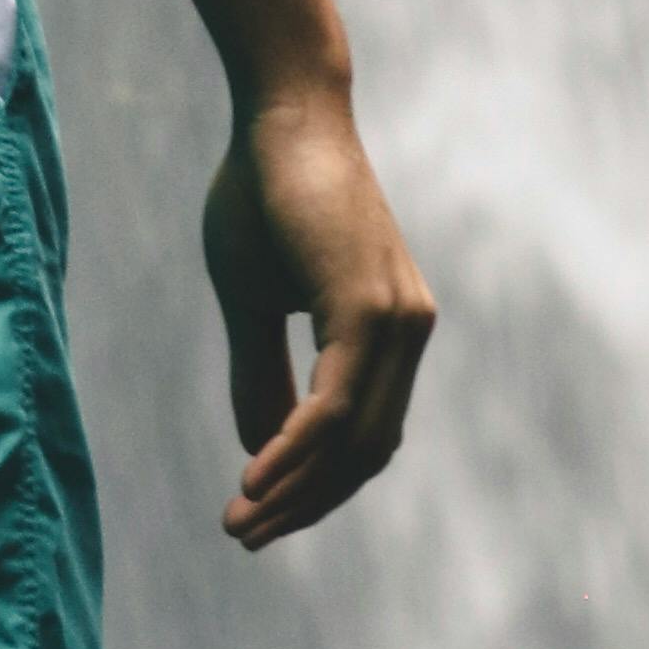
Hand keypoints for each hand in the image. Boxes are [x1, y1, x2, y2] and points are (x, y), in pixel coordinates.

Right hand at [201, 87, 431, 547]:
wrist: (280, 112)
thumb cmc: (263, 193)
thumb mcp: (254, 300)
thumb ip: (263, 373)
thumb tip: (263, 449)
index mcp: (390, 330)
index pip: (362, 438)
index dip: (313, 485)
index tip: (259, 516)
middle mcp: (408, 330)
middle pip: (364, 454)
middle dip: (304, 503)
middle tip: (244, 536)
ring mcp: (396, 321)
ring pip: (353, 441)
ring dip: (295, 489)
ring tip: (241, 519)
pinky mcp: (369, 309)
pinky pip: (335, 407)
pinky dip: (296, 450)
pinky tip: (255, 477)